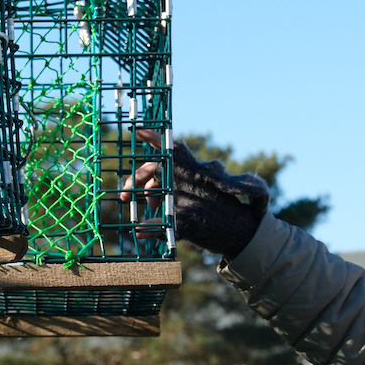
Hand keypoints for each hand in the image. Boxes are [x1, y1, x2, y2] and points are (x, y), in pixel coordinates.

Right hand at [121, 128, 269, 257]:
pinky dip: (158, 198)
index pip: (172, 151)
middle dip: (139, 179)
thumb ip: (163, 228)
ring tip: (148, 208)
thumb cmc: (220, 225)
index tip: (139, 130)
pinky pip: (167, 190)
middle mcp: (189, 175)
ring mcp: (188, 184)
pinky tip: (154, 213)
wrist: (239, 234)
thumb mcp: (188, 227)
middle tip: (125, 196)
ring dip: (148, 191)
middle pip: (158, 167)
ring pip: (161, 179)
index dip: (156, 139)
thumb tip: (139, 231)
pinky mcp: (188, 195)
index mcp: (192, 175)